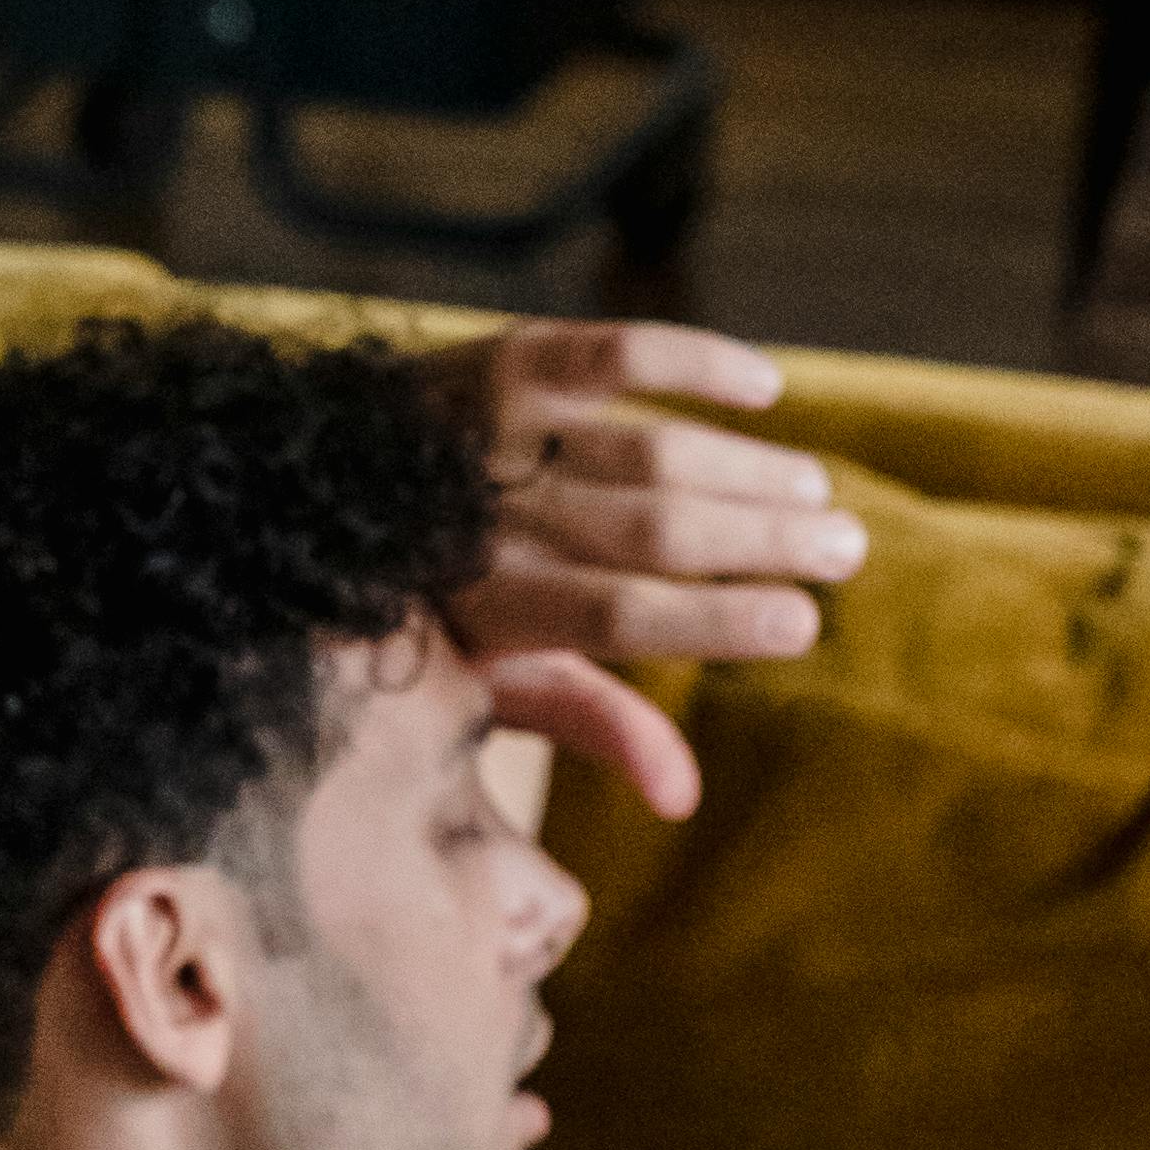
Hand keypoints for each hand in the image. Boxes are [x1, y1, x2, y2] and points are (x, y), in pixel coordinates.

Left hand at [431, 316, 868, 821]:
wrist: (303, 484)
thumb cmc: (430, 604)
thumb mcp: (487, 681)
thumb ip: (586, 725)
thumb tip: (683, 797)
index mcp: (490, 610)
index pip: (620, 617)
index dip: (716, 618)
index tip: (804, 622)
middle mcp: (496, 518)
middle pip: (655, 530)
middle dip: (762, 541)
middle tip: (846, 550)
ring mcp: (503, 433)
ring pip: (652, 450)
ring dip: (749, 470)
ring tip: (819, 495)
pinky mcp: (511, 363)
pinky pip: (617, 352)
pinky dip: (697, 361)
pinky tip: (767, 389)